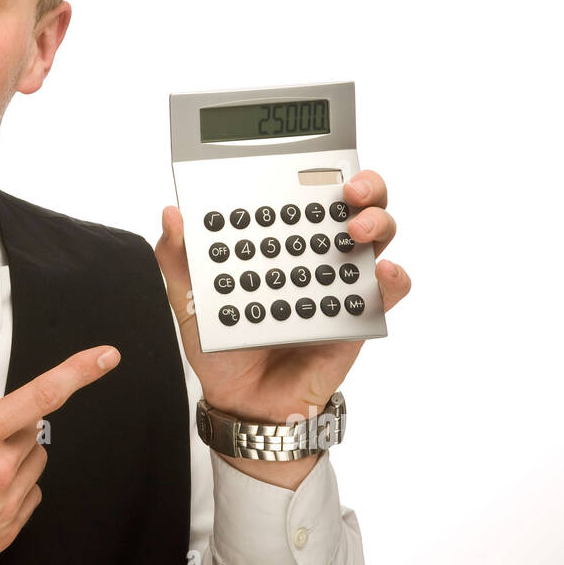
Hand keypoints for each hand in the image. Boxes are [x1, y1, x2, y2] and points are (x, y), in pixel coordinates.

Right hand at [0, 345, 120, 564]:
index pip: (40, 395)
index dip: (79, 371)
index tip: (106, 357)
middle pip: (31, 429)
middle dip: (7, 425)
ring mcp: (4, 505)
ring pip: (34, 461)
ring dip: (12, 455)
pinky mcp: (5, 533)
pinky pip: (29, 495)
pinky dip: (12, 487)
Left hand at [154, 170, 409, 426]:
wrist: (243, 403)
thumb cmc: (223, 346)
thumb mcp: (191, 300)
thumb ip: (179, 259)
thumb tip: (171, 215)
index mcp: (276, 240)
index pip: (301, 192)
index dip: (311, 169)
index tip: (304, 161)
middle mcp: (314, 253)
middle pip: (355, 204)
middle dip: (361, 185)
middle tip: (348, 190)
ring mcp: (339, 282)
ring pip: (378, 237)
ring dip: (378, 222)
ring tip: (359, 228)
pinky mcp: (357, 318)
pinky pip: (387, 293)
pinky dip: (392, 280)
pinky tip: (381, 274)